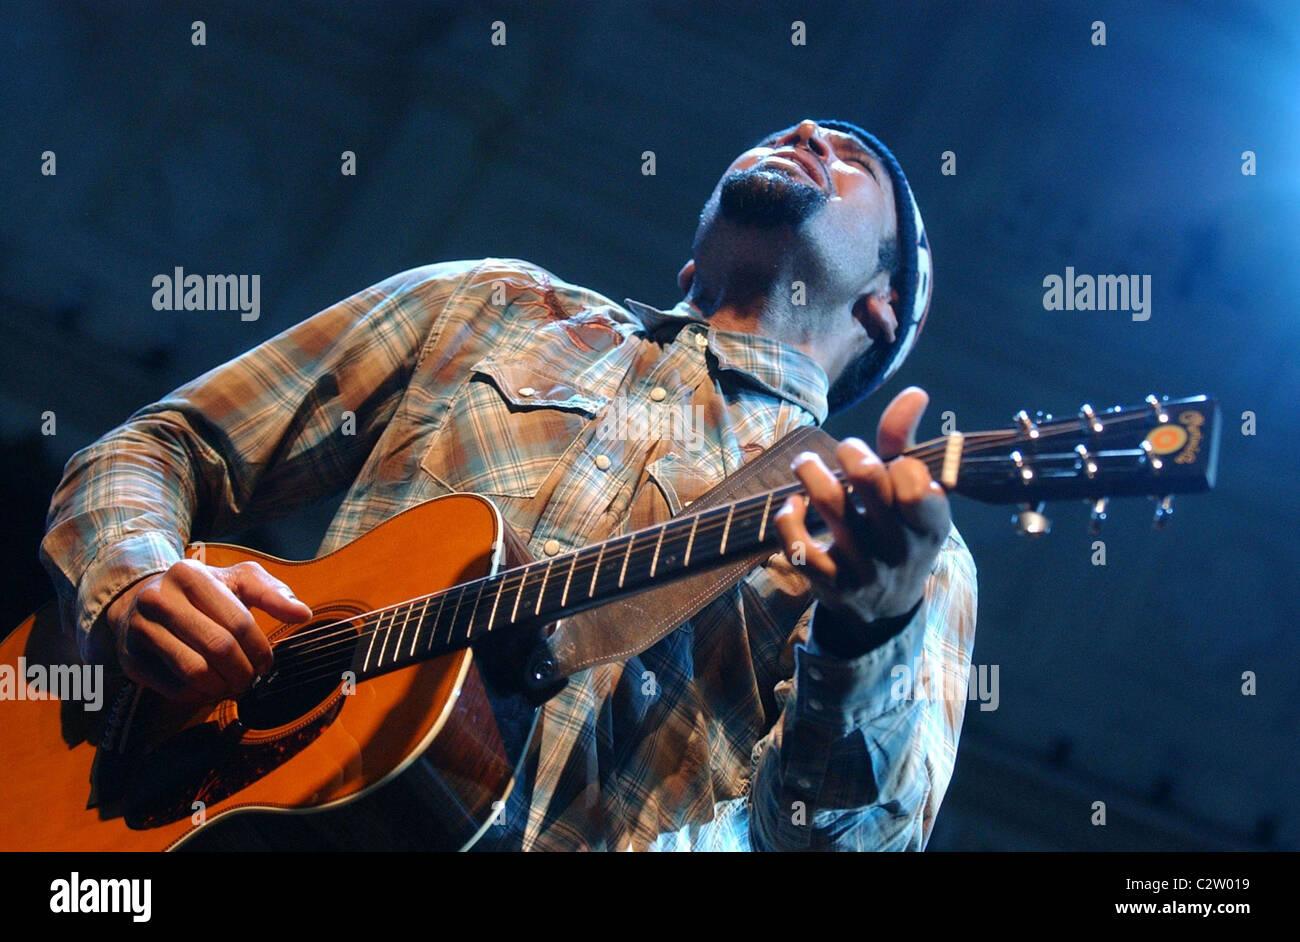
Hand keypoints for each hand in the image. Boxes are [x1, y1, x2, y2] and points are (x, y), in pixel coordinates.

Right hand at [104, 558, 311, 701]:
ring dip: (222, 686)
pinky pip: (174, 688)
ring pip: (195, 672)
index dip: (260, 648)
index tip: (267, 662)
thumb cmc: (201, 592)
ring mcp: (139, 630)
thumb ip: (272, 593)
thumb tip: (303, 614)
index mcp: (189, 575)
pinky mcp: (130, 660)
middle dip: (243, 671)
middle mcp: (159, 599)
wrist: (140, 600)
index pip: (238, 621)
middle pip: (218, 648)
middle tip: (251, 679)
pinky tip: (208, 687)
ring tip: (231, 684)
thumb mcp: (237, 580)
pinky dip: (199, 695)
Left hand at [773, 386, 949, 624]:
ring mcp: (864, 570)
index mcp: (931, 527)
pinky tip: (794, 505)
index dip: (898, 463)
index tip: (891, 462)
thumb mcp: (913, 497)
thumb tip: (915, 393)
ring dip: (811, 472)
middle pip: (868, 484)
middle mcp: (900, 551)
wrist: (884, 607)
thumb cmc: (899, 533)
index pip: (916, 485)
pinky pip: (797, 543)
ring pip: (829, 506)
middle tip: (845, 448)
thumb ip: (907, 444)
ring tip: (806, 463)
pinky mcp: (829, 585)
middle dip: (851, 453)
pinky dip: (788, 516)